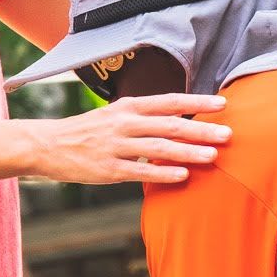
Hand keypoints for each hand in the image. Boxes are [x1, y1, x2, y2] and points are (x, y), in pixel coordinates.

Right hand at [18, 96, 230, 186]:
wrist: (47, 145)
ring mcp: (116, 146)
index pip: (170, 101)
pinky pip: (140, 171)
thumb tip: (180, 122)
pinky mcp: (108, 169)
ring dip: (189, 152)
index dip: (197, 101)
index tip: (223, 104)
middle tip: (228, 134)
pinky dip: (163, 173)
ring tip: (213, 157)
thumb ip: (144, 118)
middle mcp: (124, 123)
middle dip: (202, 129)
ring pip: (159, 148)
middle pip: (170, 124)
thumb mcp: (115, 114)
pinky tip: (183, 176)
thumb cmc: (88, 131)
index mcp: (128, 106)